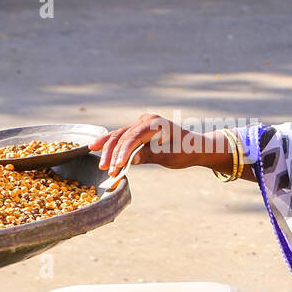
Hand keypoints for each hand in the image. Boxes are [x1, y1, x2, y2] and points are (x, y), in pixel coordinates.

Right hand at [90, 113, 227, 176]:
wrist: (196, 146)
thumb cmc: (186, 151)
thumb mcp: (170, 157)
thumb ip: (150, 157)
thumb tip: (130, 161)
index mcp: (156, 123)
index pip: (134, 138)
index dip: (123, 152)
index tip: (116, 166)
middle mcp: (146, 120)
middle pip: (123, 136)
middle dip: (113, 154)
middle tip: (107, 170)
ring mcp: (140, 124)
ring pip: (119, 136)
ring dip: (108, 151)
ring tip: (101, 165)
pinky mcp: (137, 131)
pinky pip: (121, 137)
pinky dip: (110, 144)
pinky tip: (95, 148)